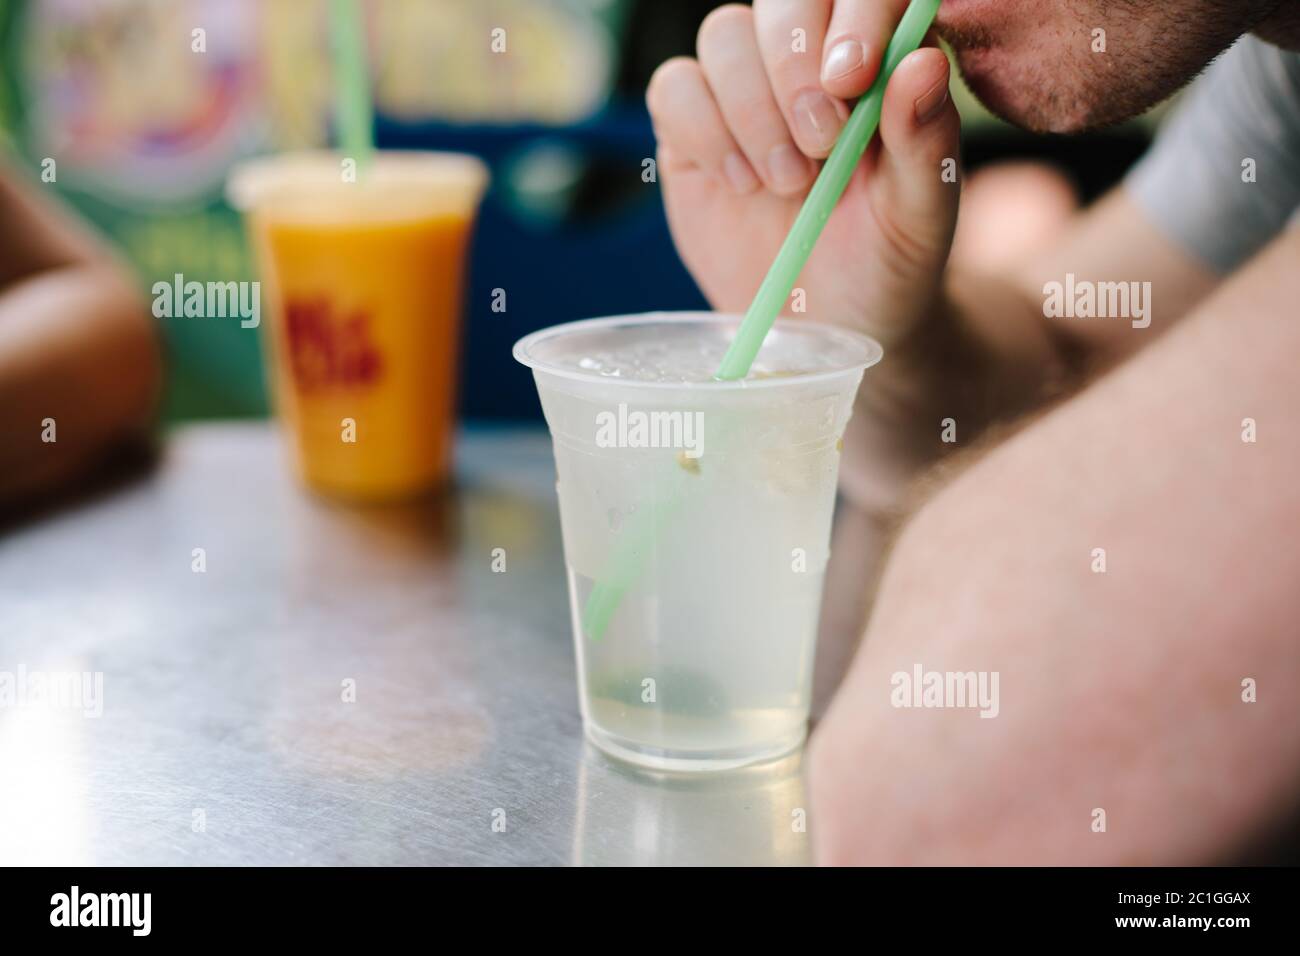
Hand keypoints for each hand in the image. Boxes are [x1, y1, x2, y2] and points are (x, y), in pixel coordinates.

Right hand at [647, 1, 959, 347]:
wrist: (824, 323)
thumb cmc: (887, 262)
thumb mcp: (922, 216)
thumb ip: (926, 140)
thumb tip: (921, 62)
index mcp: (882, 58)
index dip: (855, 14)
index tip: (852, 82)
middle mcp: (811, 57)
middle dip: (793, 68)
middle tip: (818, 146)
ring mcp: (745, 87)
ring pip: (723, 35)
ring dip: (751, 111)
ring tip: (786, 183)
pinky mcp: (692, 124)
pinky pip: (674, 87)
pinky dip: (703, 132)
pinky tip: (740, 183)